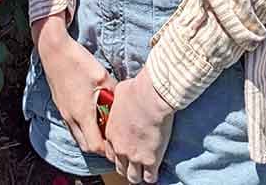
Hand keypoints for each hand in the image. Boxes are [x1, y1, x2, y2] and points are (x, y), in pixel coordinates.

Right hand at [37, 26, 117, 157]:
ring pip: (78, 136)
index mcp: (82, 114)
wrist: (54, 50)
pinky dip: (83, 127)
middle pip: (86, 146)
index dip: (108, 150)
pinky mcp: (61, 106)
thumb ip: (113, 92)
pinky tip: (92, 115)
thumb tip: (122, 102)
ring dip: (91, 137)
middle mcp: (70, 117)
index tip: (119, 145)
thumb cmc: (78, 62)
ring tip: (104, 128)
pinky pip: (72, 126)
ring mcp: (63, 112)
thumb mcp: (102, 76)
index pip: (95, 146)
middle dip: (100, 147)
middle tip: (113, 140)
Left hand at [103, 66, 174, 183]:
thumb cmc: (136, 90)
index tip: (125, 149)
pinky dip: (152, 175)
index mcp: (111, 132)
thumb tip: (122, 99)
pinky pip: (150, 178)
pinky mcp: (150, 160)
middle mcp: (120, 147)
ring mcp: (134, 156)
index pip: (110, 152)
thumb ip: (118, 103)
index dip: (118, 152)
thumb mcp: (119, 93)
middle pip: (120, 167)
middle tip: (135, 160)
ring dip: (138, 174)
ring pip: (133, 177)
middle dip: (127, 165)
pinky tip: (155, 168)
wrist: (151, 96)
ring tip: (145, 168)